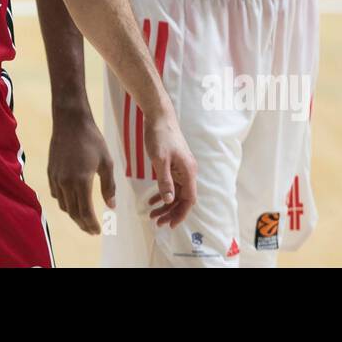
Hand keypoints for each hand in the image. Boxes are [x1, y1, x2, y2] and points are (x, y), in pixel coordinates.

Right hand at [47, 111, 115, 234]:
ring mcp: (56, 178)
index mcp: (81, 181)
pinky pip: (56, 194)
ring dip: (73, 215)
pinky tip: (72, 201)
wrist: (70, 122)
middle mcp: (66, 183)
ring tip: (83, 218)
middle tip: (92, 230)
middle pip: (73, 212)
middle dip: (83, 224)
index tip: (98, 231)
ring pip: (63, 205)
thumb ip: (109, 186)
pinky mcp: (50, 172)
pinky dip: (64, 202)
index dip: (91, 225)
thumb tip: (111, 206)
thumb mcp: (106, 162)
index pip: (85, 212)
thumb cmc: (92, 140)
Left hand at [142, 111, 197, 227]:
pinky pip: (170, 184)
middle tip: (156, 222)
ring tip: (152, 215)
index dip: (181, 214)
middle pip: (182, 199)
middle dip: (170, 212)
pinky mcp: (173, 164)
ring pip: (176, 193)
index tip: (171, 225)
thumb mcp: (159, 159)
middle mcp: (187, 172)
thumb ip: (164, 180)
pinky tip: (152, 200)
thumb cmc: (160, 135)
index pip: (189, 199)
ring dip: (165, 205)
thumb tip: (169, 200)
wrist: (158, 116)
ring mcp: (181, 168)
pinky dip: (162, 193)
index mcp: (188, 171)